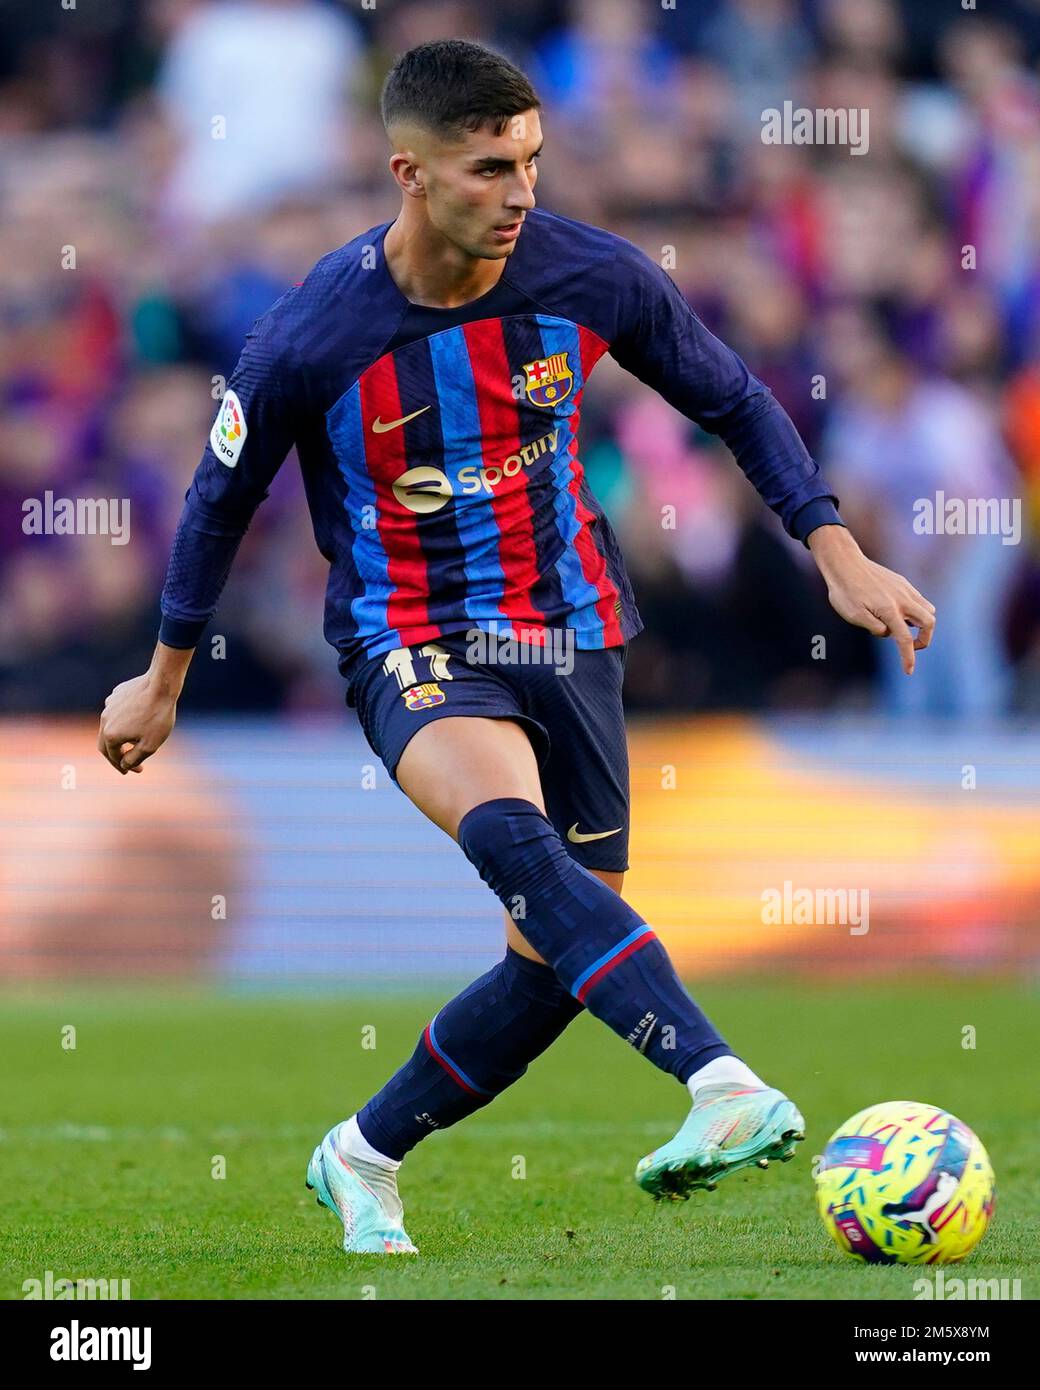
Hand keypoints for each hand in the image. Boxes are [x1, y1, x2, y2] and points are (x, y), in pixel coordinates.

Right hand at [98, 672, 177, 773]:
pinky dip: (124, 721)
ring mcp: (109, 705)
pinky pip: (118, 712)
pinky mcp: (116, 694)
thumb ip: (134, 759)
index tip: (138, 770)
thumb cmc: (157, 716)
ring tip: (133, 742)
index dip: (125, 766)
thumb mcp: (150, 745)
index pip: (114, 757)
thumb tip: (124, 765)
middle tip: (127, 763)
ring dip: (119, 737)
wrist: (161, 685)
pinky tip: (137, 721)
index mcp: (110, 735)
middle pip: (105, 743)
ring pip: (110, 726)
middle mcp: (105, 719)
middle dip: (116, 755)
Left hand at [808, 525, 935, 674]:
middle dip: (925, 638)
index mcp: (889, 610)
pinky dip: (916, 611)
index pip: (905, 639)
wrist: (844, 563)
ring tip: (902, 628)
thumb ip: (874, 628)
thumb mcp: (853, 615)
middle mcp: (902, 599)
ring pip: (928, 609)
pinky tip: (898, 613)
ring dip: (922, 623)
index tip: (908, 671)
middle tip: (910, 646)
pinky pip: (919, 600)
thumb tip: (888, 633)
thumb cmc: (844, 591)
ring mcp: (905, 589)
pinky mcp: (902, 583)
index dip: (909, 658)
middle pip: (929, 622)